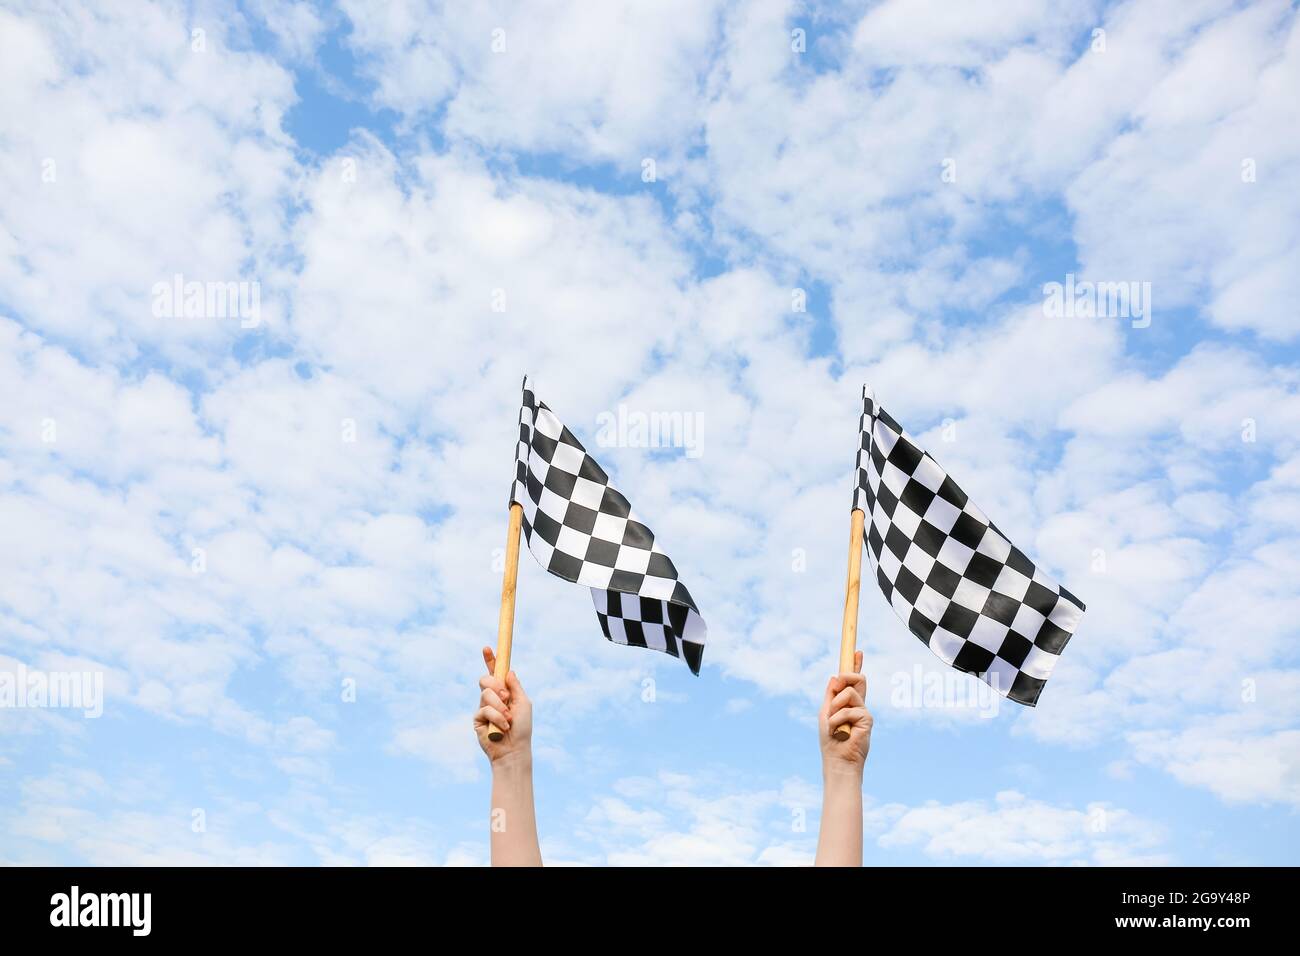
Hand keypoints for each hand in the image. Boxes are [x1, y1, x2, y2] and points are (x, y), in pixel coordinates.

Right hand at [474, 646, 532, 764]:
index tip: (487, 648)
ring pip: (485, 693)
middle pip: (485, 679)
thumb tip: (508, 671)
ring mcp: (484, 708)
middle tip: (506, 697)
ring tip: (509, 719)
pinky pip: (484, 709)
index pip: (495, 673)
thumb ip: (515, 687)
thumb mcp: (523, 703)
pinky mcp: (477, 719)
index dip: (491, 660)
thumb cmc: (522, 728)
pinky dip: (496, 717)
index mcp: (505, 692)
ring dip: (500, 706)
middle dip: (496, 685)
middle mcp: (493, 698)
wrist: (514, 750)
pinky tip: (502, 727)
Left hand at [819, 649, 871, 772]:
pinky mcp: (867, 719)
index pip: (854, 681)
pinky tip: (838, 732)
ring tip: (833, 723)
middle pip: (858, 679)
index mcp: (848, 703)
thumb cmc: (830, 739)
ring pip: (849, 693)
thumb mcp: (826, 712)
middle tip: (836, 687)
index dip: (856, 665)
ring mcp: (864, 711)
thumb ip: (831, 695)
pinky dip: (837, 720)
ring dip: (835, 707)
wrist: (837, 759)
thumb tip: (835, 676)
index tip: (857, 651)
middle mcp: (858, 705)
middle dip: (846, 677)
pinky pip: (849, 709)